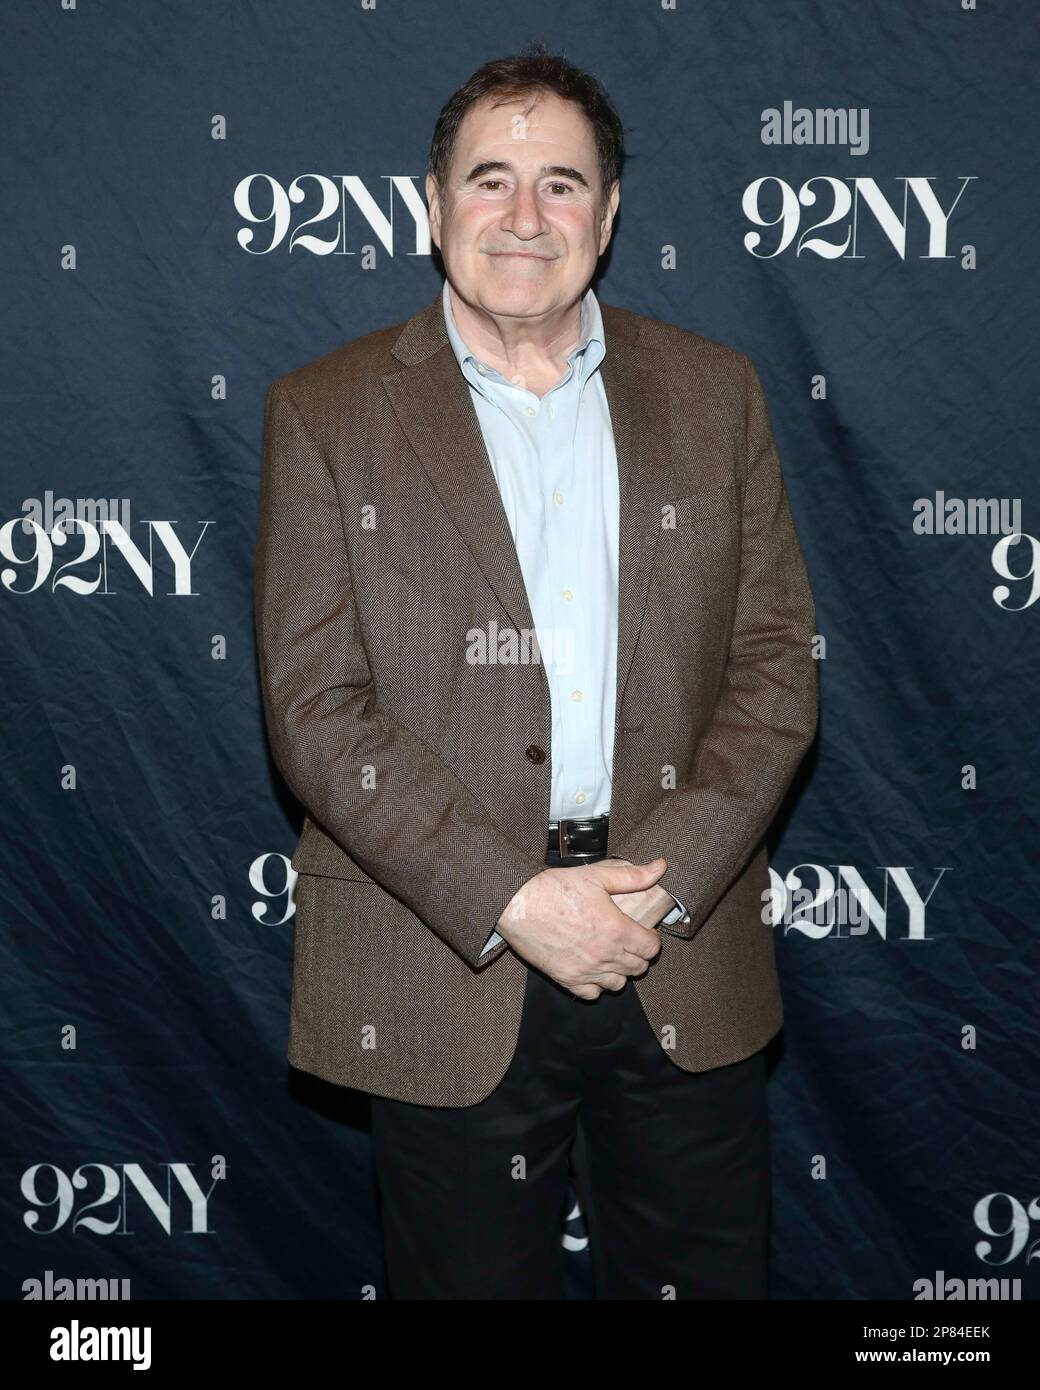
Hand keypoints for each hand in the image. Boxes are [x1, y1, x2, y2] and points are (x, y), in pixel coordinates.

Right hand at [495, 857, 665, 999]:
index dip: (651, 939)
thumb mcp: (597, 876)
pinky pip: (593, 994)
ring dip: (620, 971)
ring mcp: (586, 971)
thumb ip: (633, 876)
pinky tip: (592, 968)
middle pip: (639, 967)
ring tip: (611, 955)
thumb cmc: (555, 888)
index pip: (652, 948)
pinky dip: (596, 985)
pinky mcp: (567, 979)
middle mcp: (605, 955)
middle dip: (638, 954)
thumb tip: (660, 867)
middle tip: (627, 941)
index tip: (642, 932)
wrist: (518, 904)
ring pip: (619, 984)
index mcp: (617, 930)